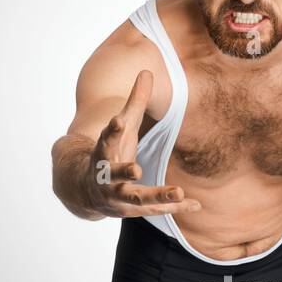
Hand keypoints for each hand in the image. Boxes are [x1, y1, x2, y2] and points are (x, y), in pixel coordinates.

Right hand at [87, 70, 200, 217]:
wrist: (85, 191)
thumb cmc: (108, 153)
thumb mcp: (120, 128)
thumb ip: (134, 102)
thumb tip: (146, 70)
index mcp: (102, 154)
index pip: (105, 140)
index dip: (112, 130)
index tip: (118, 120)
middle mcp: (107, 178)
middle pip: (116, 175)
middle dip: (124, 172)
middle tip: (136, 169)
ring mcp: (119, 197)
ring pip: (138, 199)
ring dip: (157, 195)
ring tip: (178, 191)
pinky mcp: (133, 210)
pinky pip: (156, 210)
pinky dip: (176, 207)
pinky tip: (196, 204)